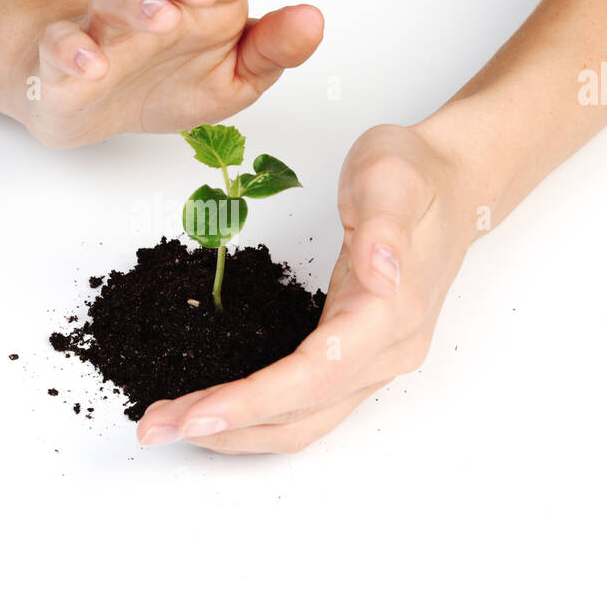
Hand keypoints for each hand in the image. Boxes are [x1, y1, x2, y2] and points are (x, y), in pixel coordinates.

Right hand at [19, 0, 323, 146]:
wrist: (94, 108)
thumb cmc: (168, 83)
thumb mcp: (234, 79)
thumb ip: (272, 51)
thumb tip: (312, 20)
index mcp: (197, 2)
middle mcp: (151, 2)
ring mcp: (104, 26)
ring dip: (136, 2)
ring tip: (160, 20)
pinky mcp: (63, 59)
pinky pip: (61, 43)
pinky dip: (72, 49)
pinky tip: (92, 63)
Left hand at [136, 123, 476, 452]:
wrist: (453, 186)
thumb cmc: (415, 174)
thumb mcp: (391, 174)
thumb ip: (384, 223)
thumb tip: (381, 273)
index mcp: (391, 314)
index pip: (314, 375)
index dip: (251, 401)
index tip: (194, 415)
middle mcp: (387, 353)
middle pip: (299, 414)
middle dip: (224, 427)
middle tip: (153, 426)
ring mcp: (375, 363)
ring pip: (301, 423)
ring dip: (236, 433)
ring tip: (173, 425)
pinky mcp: (358, 360)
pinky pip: (303, 407)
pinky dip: (255, 417)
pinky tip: (213, 410)